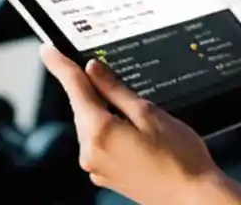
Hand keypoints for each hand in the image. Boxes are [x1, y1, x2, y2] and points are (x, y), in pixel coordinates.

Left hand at [39, 44, 230, 204]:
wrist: (192, 197)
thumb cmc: (179, 157)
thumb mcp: (149, 114)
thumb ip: (116, 90)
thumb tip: (92, 70)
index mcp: (99, 132)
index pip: (75, 89)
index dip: (61, 66)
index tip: (48, 50)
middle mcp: (90, 153)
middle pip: (84, 109)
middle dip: (95, 92)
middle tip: (117, 79)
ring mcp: (97, 167)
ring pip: (94, 127)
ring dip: (107, 114)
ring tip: (143, 118)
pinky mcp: (107, 176)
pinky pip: (102, 145)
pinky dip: (113, 133)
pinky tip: (140, 137)